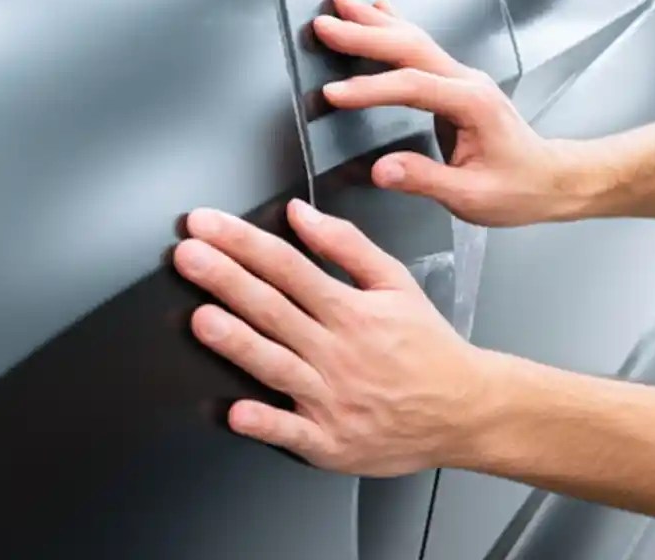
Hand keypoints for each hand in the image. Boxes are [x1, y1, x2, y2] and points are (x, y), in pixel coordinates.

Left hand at [172, 200, 495, 475]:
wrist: (466, 410)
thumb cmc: (429, 347)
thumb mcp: (397, 282)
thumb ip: (346, 245)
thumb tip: (300, 213)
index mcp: (351, 310)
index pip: (287, 266)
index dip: (242, 242)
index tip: (207, 226)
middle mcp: (336, 352)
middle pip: (273, 309)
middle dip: (226, 279)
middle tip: (189, 255)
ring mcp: (331, 398)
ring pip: (276, 365)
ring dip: (238, 342)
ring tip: (202, 318)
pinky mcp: (329, 441)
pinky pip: (291, 433)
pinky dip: (265, 423)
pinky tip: (237, 412)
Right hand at [313, 0, 563, 226]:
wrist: (551, 180)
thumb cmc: (518, 188)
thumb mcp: (471, 195)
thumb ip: (424, 179)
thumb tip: (382, 170)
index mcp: (471, 105)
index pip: (412, 88)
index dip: (370, 89)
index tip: (334, 93)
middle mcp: (468, 82)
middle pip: (410, 48)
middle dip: (364, 34)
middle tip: (324, 24)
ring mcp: (463, 78)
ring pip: (414, 39)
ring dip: (374, 21)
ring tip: (341, 2)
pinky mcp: (457, 83)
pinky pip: (421, 48)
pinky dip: (395, 26)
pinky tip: (380, 10)